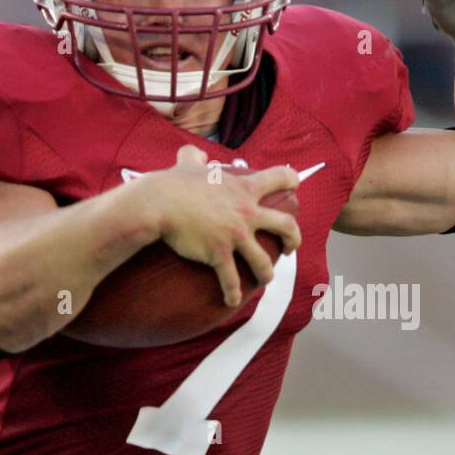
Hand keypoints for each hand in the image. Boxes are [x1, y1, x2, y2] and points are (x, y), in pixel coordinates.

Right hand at [133, 146, 301, 307]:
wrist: (157, 204)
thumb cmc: (172, 183)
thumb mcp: (188, 163)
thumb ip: (195, 157)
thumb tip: (194, 154)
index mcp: (244, 187)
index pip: (280, 177)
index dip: (291, 180)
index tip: (296, 185)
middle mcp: (247, 212)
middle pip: (286, 226)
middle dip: (294, 239)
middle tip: (290, 248)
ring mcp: (235, 235)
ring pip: (263, 261)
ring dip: (267, 274)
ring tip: (265, 279)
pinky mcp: (219, 254)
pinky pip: (231, 279)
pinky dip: (232, 293)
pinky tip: (231, 301)